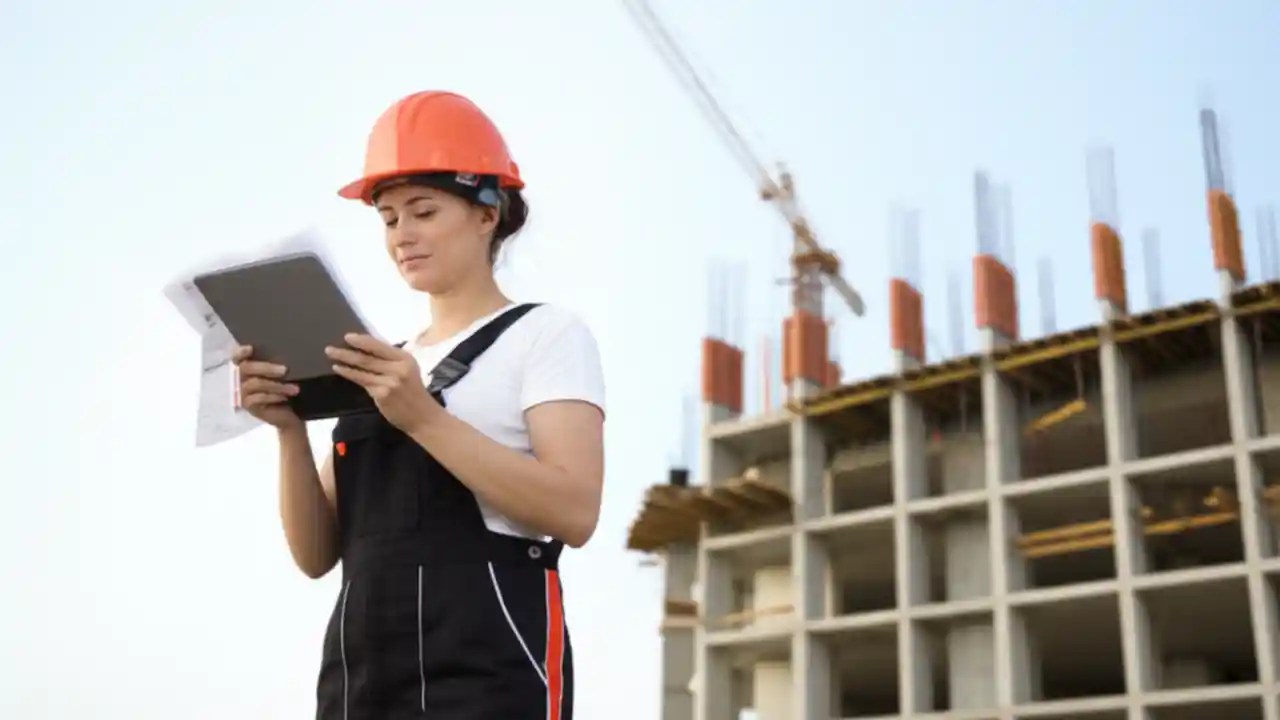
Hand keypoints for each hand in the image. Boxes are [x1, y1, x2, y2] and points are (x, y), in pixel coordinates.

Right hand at [231, 345, 302, 429]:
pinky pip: (258, 398)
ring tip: (294, 388)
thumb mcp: (282, 374)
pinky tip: (285, 397)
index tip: (251, 348)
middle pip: (246, 368)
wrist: (288, 414)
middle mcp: (241, 378)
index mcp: (248, 367)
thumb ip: (277, 362)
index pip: (237, 357)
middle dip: (267, 367)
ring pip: (255, 383)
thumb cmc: (284, 388)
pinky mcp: (248, 405)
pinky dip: (273, 396)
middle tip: (285, 370)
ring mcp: (242, 393)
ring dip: (277, 385)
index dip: (240, 352)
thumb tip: (286, 352)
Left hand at [326, 334, 443, 433]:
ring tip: (331, 356)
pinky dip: (349, 374)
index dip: (362, 341)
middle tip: (329, 348)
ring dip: (344, 361)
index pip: (379, 345)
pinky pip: (362, 381)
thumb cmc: (413, 393)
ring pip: (363, 368)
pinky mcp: (382, 394)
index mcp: (405, 358)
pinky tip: (340, 369)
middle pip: (368, 357)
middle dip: (347, 351)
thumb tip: (366, 350)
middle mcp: (398, 368)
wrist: (423, 417)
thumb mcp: (407, 371)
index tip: (347, 336)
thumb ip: (390, 361)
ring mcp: (390, 381)